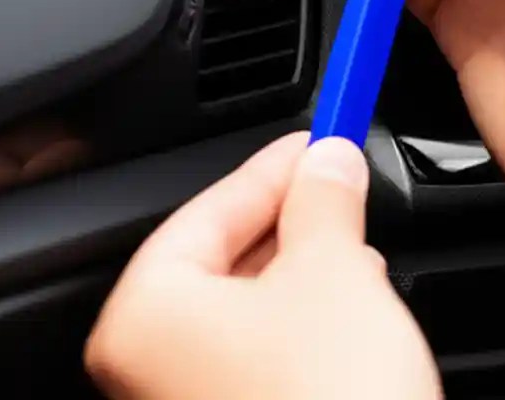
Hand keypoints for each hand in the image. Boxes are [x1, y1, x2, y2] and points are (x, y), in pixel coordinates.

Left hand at [83, 133, 439, 399]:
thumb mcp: (333, 274)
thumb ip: (323, 202)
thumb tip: (329, 160)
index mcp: (146, 316)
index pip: (205, 209)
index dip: (271, 167)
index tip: (316, 139)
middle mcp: (149, 365)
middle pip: (220, 259)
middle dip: (289, 220)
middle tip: (341, 184)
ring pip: (245, 309)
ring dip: (303, 270)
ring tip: (357, 245)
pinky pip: (261, 355)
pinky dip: (303, 323)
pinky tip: (352, 310)